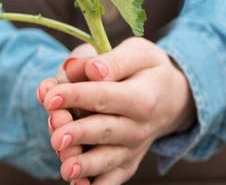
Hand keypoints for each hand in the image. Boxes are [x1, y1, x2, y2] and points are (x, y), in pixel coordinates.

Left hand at [37, 38, 195, 184]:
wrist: (174, 99)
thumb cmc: (148, 70)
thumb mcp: (138, 53)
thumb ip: (112, 61)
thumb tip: (91, 69)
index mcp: (143, 96)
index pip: (105, 96)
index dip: (77, 96)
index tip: (51, 96)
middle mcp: (139, 128)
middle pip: (105, 131)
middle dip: (79, 134)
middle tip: (55, 135)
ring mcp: (133, 149)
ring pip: (107, 160)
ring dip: (85, 165)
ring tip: (66, 167)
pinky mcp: (126, 164)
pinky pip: (112, 180)